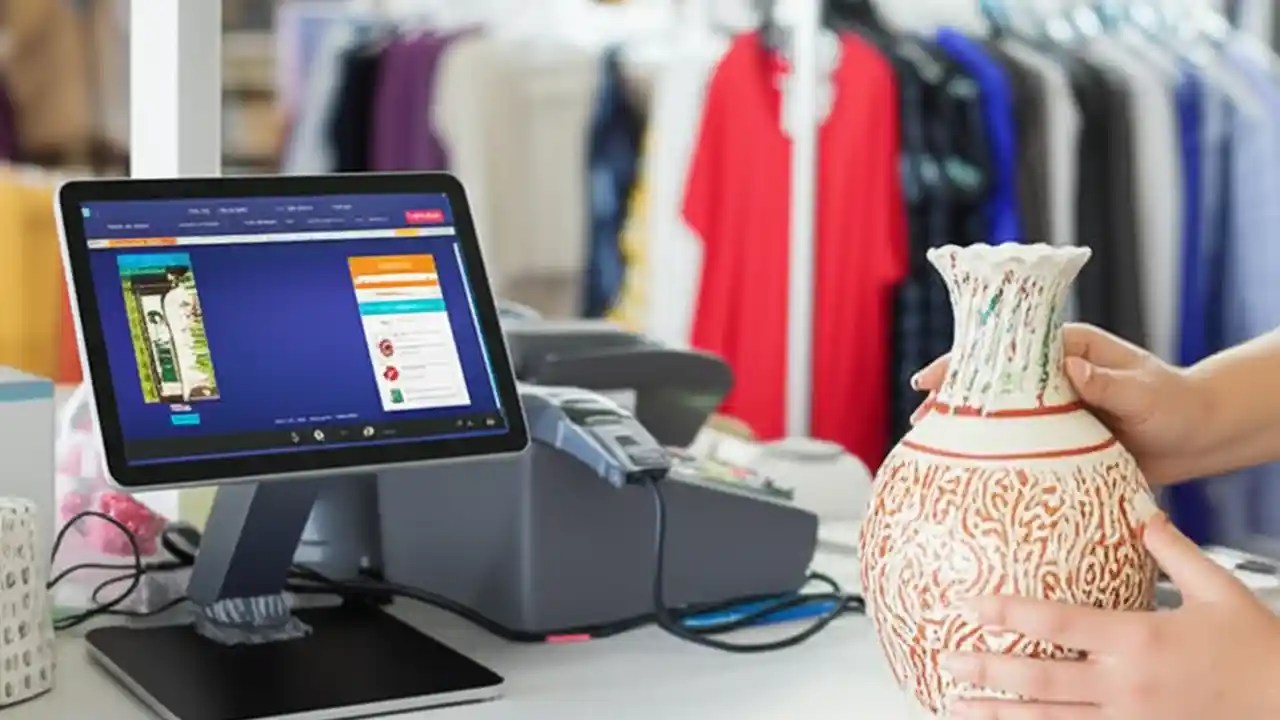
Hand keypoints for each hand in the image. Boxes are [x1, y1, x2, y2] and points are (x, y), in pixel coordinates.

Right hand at [910, 323, 1209, 485]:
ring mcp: (1053, 409)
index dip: (965, 362)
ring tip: (932, 445)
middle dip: (954, 396)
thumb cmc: (1175, 404)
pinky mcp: (1059, 439)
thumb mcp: (1143, 392)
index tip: (932, 378)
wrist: (1198, 437)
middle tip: (920, 418)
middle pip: (993, 381)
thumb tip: (1068, 368)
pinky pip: (1021, 445)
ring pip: (1001, 414)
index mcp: (1067, 349)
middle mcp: (1053, 376)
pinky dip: (994, 453)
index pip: (1005, 349)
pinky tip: (970, 467)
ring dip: (968, 427)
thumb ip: (1106, 383)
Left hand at [940, 508, 1279, 719]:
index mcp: (1138, 639)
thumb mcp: (1217, 588)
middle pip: (1039, 678)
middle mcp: (1125, 685)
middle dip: (987, 669)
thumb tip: (1140, 508)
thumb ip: (1171, 548)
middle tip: (945, 658)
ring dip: (999, 713)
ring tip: (955, 703)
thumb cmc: (1258, 648)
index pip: (1057, 623)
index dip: (1009, 612)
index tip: (969, 603)